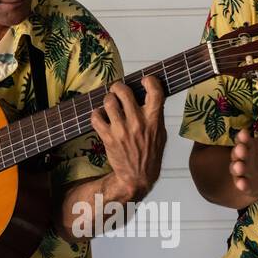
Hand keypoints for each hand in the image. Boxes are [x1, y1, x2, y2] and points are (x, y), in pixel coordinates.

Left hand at [90, 77, 165, 200]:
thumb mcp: (161, 134)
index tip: (145, 80)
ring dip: (107, 100)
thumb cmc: (150, 155)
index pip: (155, 92)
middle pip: (124, 91)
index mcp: (154, 120)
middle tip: (117, 90)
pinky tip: (101, 117)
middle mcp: (137, 123)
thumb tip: (151, 95)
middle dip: (118, 87)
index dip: (149, 81)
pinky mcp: (108, 137)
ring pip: (108, 102)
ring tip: (109, 104)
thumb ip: (156, 115)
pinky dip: (96, 114)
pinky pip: (96, 117)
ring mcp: (121, 130)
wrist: (137, 178)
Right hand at [230, 101, 257, 201]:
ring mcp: (243, 172)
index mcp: (247, 145)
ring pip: (238, 169)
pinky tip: (242, 184)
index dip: (243, 137)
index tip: (244, 133)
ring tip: (239, 167)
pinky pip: (243, 185)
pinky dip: (242, 184)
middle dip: (239, 151)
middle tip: (241, 149)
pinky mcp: (247, 185)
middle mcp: (243, 158)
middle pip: (239, 154)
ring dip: (238, 167)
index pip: (243, 139)